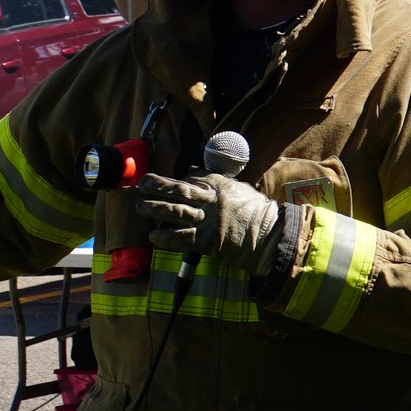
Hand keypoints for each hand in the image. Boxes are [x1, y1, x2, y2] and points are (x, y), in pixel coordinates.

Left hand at [134, 173, 289, 276]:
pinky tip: (152, 236)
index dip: (175, 180)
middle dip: (157, 186)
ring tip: (140, 207)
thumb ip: (216, 181)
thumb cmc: (258, 213)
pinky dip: (164, 237)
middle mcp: (211, 200)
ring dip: (154, 209)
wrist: (271, 236)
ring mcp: (207, 220)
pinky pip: (180, 237)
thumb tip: (194, 170)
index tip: (163, 182)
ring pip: (174, 211)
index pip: (192, 178)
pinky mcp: (206, 240)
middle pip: (178, 190)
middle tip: (142, 184)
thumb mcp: (239, 189)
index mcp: (220, 185)